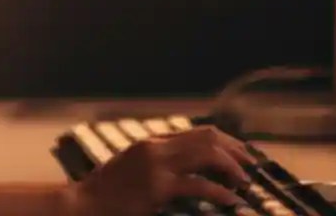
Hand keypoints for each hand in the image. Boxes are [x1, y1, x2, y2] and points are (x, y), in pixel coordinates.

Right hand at [63, 126, 256, 215]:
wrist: (83, 203)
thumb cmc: (106, 192)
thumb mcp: (133, 168)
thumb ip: (157, 162)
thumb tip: (186, 167)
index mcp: (153, 142)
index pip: (198, 133)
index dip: (225, 142)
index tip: (241, 155)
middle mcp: (157, 147)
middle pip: (208, 138)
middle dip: (234, 151)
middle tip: (251, 167)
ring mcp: (157, 165)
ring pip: (207, 155)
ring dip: (231, 168)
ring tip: (244, 182)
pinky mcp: (158, 187)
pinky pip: (198, 185)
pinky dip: (220, 192)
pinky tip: (230, 200)